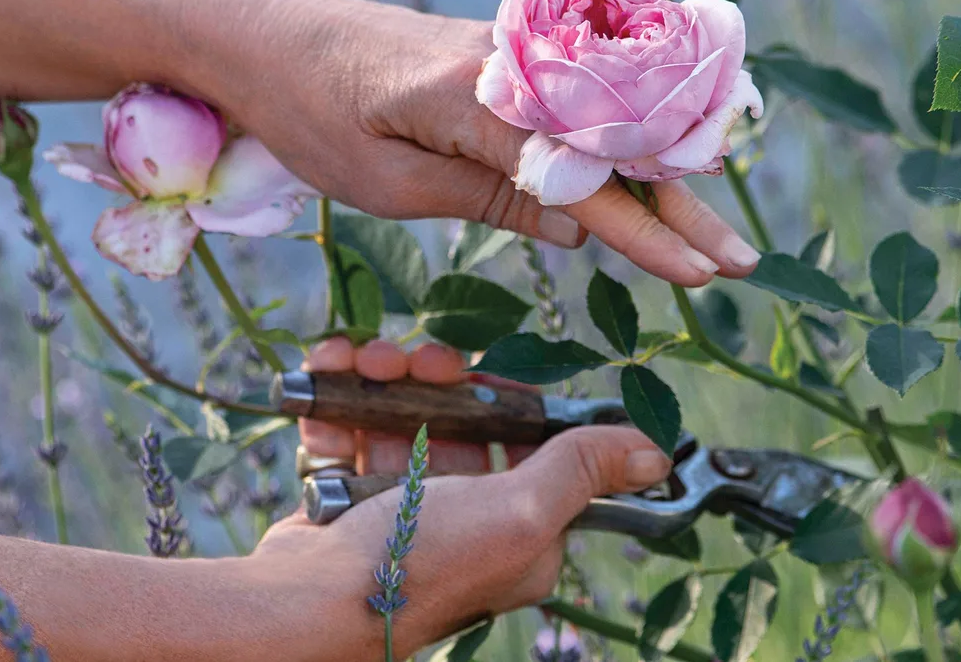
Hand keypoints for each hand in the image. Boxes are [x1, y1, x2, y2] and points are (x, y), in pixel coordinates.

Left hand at [177, 0, 760, 286]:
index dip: (646, 231)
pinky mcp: (506, 58)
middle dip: (681, 204)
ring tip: (708, 229)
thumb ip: (490, 198)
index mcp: (480, 98)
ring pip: (606, 121)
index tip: (702, 273)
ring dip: (660, 175)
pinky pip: (577, 105)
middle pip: (618, 141)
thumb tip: (581, 227)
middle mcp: (515, 64)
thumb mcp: (387, 182)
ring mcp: (515, 54)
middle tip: (737, 261)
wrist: (273, 37)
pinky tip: (648, 179)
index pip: (586, 175)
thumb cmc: (314, 115)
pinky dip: (618, 145)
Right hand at [257, 337, 671, 659]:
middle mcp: (463, 515)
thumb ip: (582, 470)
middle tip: (412, 360)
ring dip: (380, 373)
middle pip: (459, 418)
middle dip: (432, 375)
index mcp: (516, 526)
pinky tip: (327, 369)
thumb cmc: (420, 561)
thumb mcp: (519, 513)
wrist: (304, 601)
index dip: (504, 397)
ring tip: (360, 361)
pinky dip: (337, 393)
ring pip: (402, 410)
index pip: (527, 442)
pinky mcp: (347, 492)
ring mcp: (401, 503)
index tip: (475, 371)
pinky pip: (351, 424)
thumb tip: (656, 453)